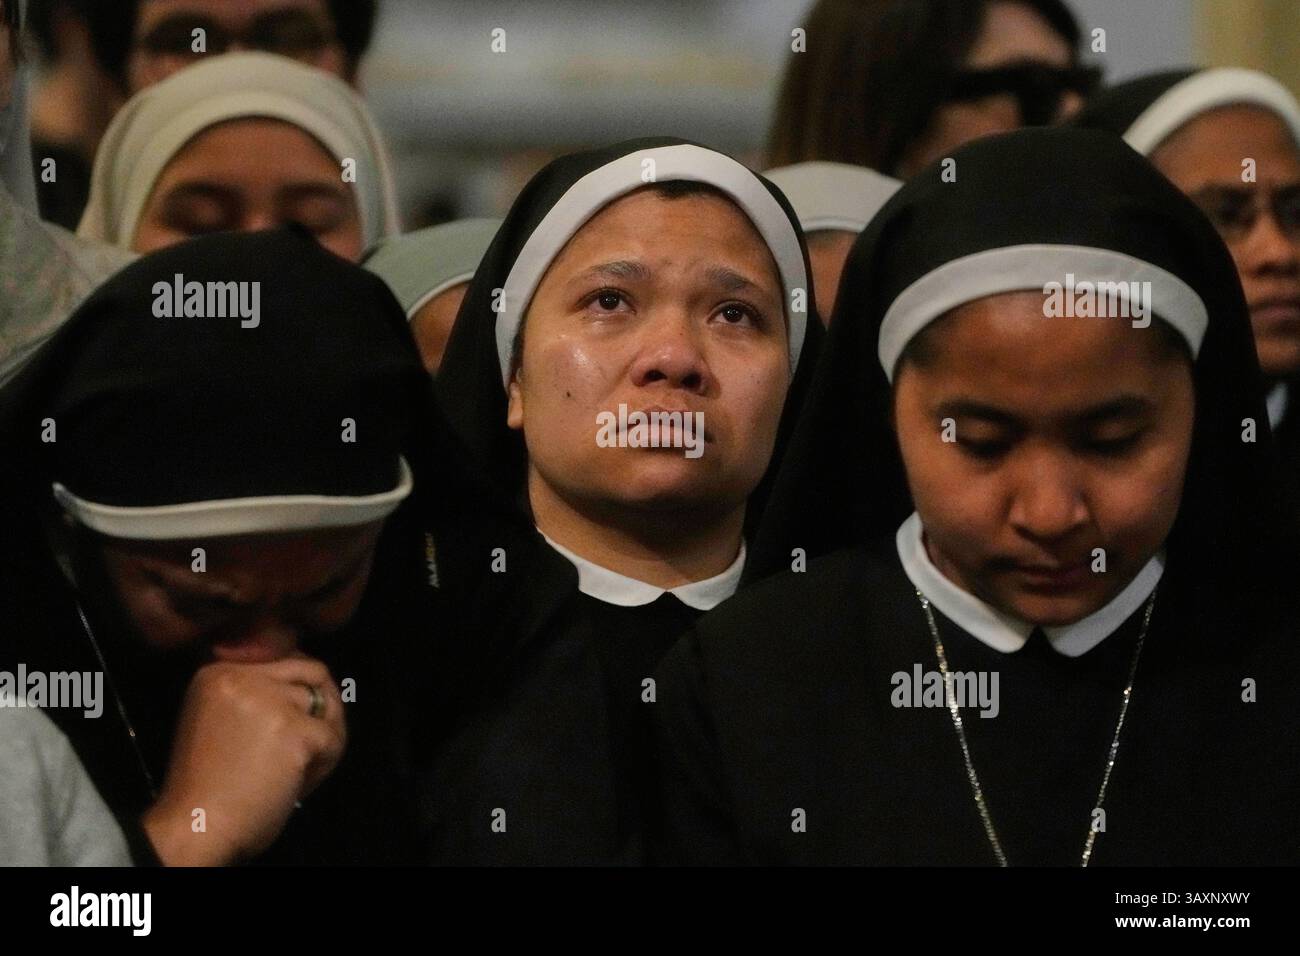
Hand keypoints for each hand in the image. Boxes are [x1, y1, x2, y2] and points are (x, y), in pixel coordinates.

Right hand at [141, 654, 345, 865]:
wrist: (194, 827)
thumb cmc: (205, 785)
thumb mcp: (217, 719)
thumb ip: (254, 695)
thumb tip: (309, 684)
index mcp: (218, 670)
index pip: (285, 659)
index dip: (299, 691)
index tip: (291, 724)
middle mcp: (243, 675)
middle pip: (312, 673)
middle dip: (321, 708)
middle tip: (310, 743)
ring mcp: (270, 700)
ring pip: (326, 706)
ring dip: (322, 740)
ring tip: (298, 771)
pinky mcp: (294, 729)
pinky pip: (334, 738)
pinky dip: (326, 765)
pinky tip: (300, 785)